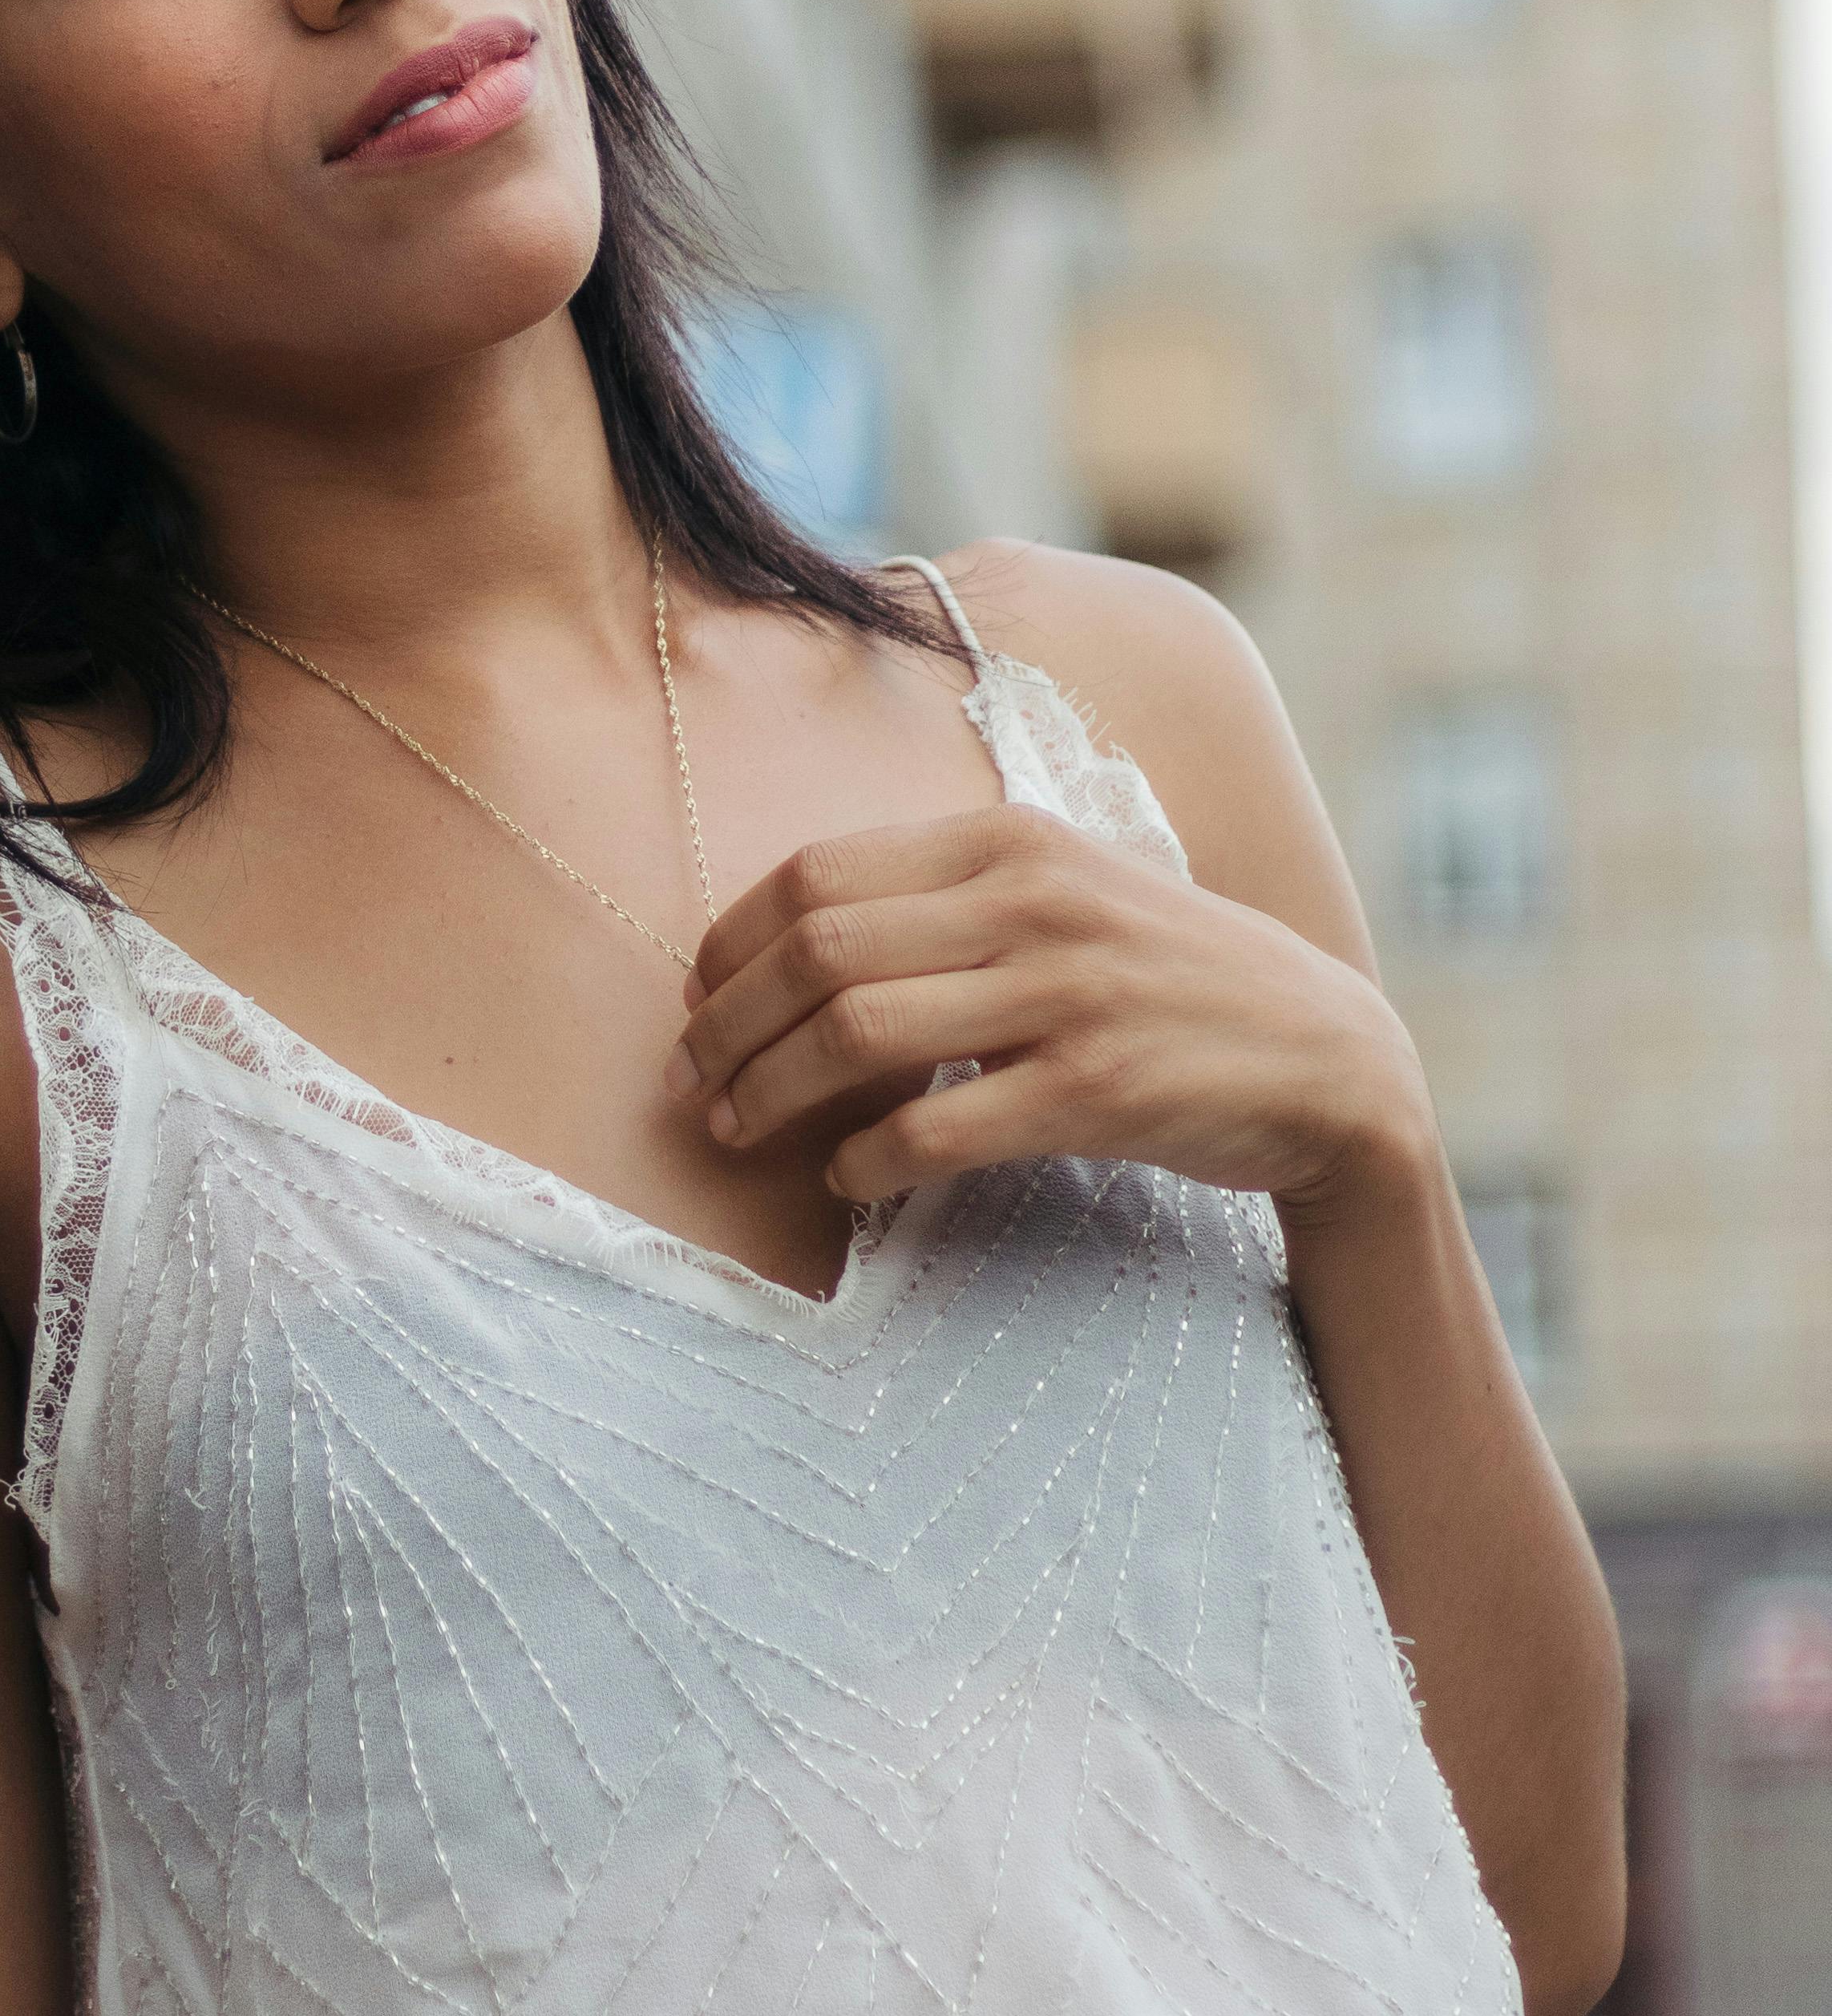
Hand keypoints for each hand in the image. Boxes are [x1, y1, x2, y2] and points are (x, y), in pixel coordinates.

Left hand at [668, 802, 1434, 1218]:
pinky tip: (843, 1177)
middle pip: (817, 953)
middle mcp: (1032, 900)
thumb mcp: (1063, 891)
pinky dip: (863, 1159)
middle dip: (726, 1024)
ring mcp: (1067, 992)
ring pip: (856, 1036)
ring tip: (736, 1130)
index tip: (696, 998)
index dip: (730, 942)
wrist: (1325, 1056)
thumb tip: (791, 943)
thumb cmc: (1165, 977)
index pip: (814, 874)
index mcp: (1008, 838)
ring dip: (771, 1092)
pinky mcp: (1096, 1088)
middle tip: (690, 1081)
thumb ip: (946, 899)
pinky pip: (935, 1129)